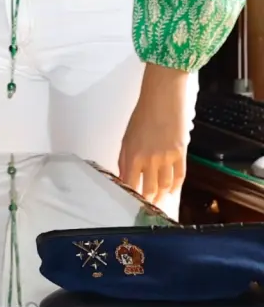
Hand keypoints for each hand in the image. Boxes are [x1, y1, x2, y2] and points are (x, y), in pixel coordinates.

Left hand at [118, 66, 190, 204]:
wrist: (162, 102)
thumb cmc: (140, 118)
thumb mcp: (126, 138)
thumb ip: (125, 159)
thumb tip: (125, 177)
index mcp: (132, 155)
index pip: (130, 183)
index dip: (131, 195)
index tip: (130, 202)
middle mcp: (150, 160)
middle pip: (150, 188)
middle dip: (148, 199)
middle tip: (146, 204)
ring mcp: (167, 158)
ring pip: (165, 186)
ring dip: (162, 195)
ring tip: (158, 200)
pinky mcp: (181, 154)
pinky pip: (180, 176)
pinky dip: (176, 186)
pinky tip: (172, 190)